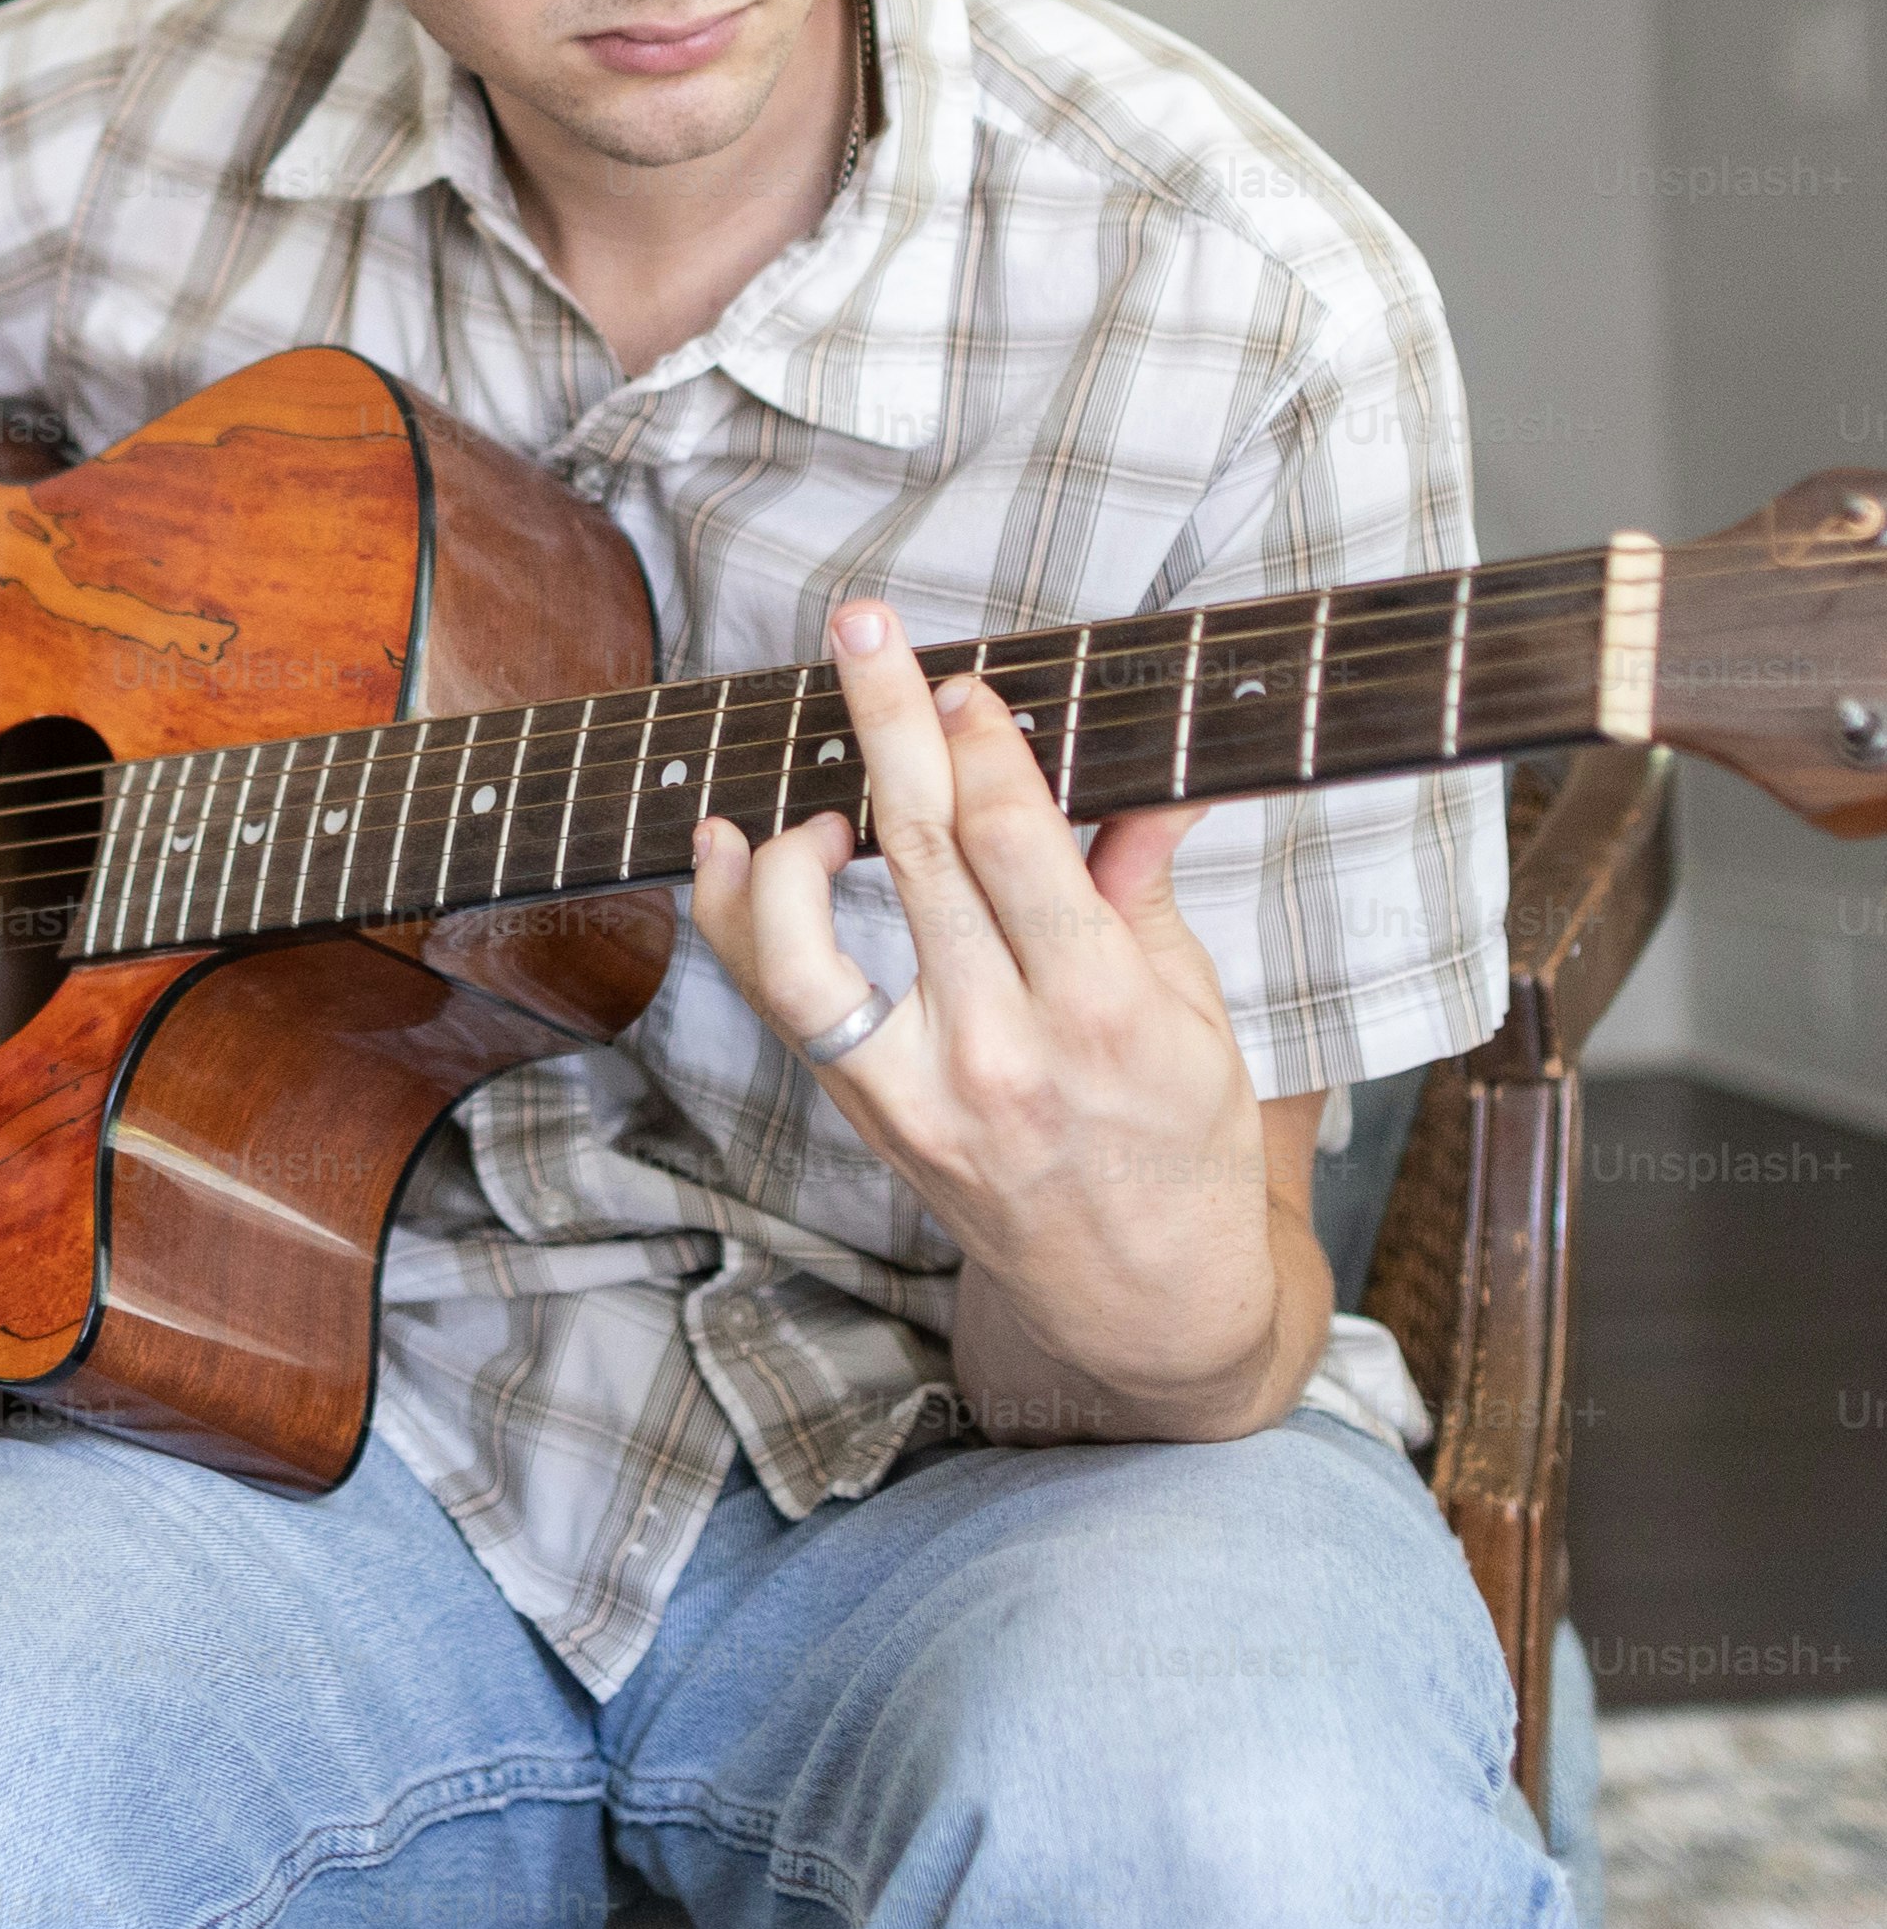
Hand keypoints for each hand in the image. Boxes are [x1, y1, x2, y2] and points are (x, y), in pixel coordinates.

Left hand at [688, 601, 1321, 1427]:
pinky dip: (739, 916)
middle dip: (884, 722)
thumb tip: (1146, 767)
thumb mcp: (1197, 1013)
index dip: (980, 744)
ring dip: (789, 841)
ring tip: (813, 789)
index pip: (1015, 844)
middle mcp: (1001, 1053)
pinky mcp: (869, 1116)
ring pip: (808, 947)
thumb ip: (1144, 885)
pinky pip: (779, 1005)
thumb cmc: (1181, 1144)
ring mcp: (918, 1093)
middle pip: (918, 856)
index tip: (962, 681)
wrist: (1138, 1302)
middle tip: (860, 627)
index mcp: (1103, 1015)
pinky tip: (732, 845)